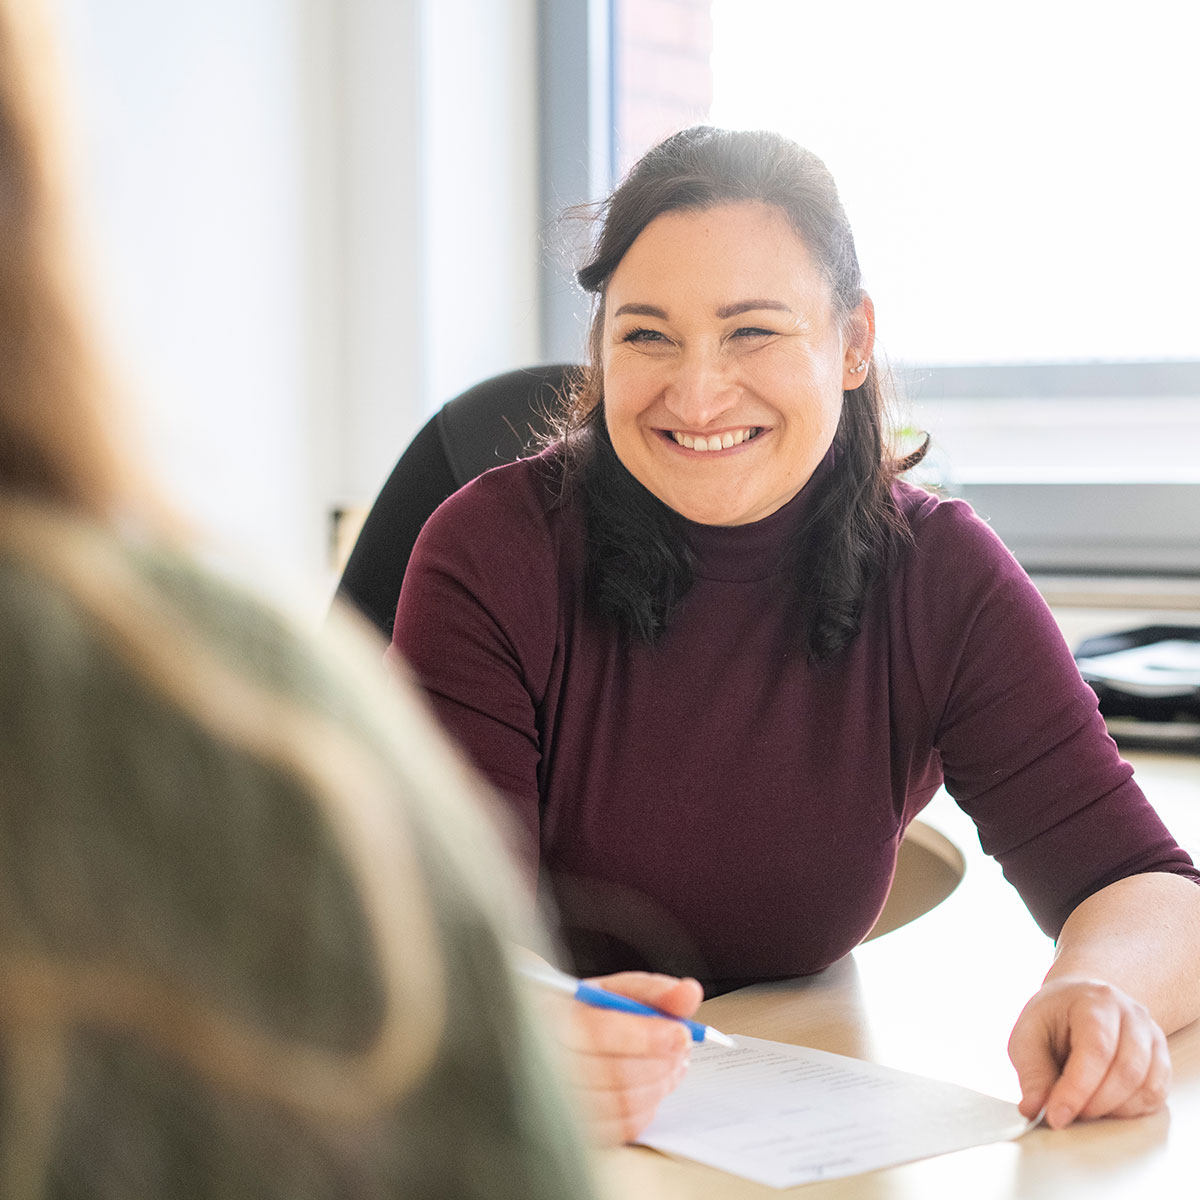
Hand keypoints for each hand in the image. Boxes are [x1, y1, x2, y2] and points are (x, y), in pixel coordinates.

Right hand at [550, 970, 702, 1144]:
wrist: (554, 1038)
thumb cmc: (588, 1012)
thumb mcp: (618, 990)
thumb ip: (655, 991)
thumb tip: (689, 993)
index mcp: (555, 1018)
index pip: (601, 1033)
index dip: (648, 1036)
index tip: (680, 1033)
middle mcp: (550, 1060)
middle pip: (616, 1072)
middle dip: (662, 1062)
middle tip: (681, 1050)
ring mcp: (559, 1099)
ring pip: (622, 1103)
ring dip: (660, 1085)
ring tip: (671, 1065)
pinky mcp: (577, 1127)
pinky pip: (621, 1127)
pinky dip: (648, 1107)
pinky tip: (653, 1087)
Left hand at [1007, 976, 1170, 1128]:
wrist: (1080, 1001)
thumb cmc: (1053, 1017)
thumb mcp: (1028, 1034)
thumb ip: (1032, 1071)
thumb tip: (1033, 1109)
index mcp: (1094, 1001)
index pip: (1095, 1050)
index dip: (1076, 1090)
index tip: (1056, 1117)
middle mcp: (1131, 1014)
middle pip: (1126, 1071)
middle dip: (1094, 1104)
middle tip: (1068, 1115)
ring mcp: (1152, 1036)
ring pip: (1146, 1086)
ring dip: (1113, 1110)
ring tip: (1083, 1108)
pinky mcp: (1161, 1059)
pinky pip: (1156, 1095)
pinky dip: (1131, 1110)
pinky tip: (1106, 1106)